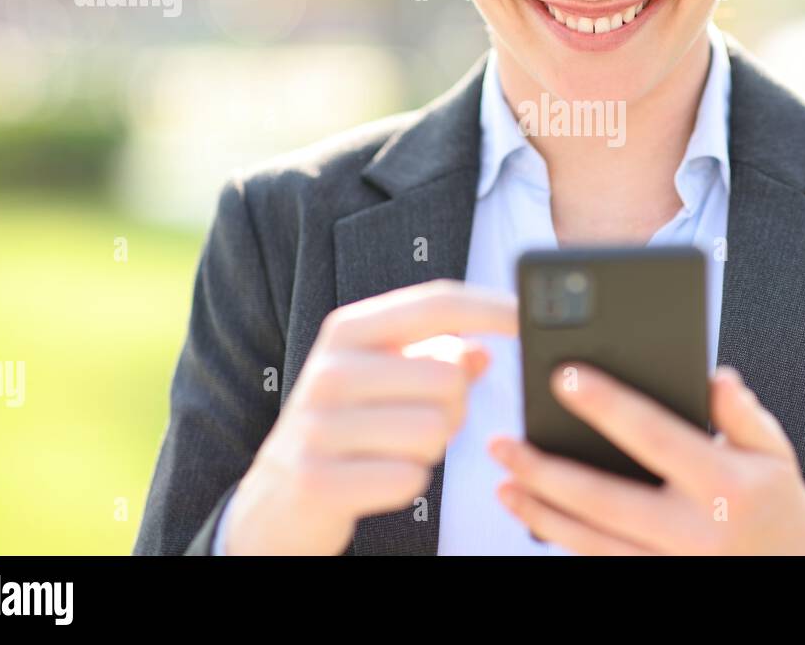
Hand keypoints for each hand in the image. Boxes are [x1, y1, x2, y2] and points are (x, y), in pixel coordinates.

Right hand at [224, 278, 516, 554]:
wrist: (274, 500)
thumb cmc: (345, 426)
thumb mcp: (381, 375)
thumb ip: (435, 354)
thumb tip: (483, 348)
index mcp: (347, 330)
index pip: (436, 304)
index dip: (491, 308)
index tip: (530, 317)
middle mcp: (329, 370)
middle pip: (449, 379)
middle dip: (453, 408)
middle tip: (418, 419)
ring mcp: (318, 425)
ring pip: (435, 432)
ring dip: (429, 449)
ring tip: (391, 449)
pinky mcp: (318, 479)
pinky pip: (410, 479)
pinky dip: (407, 483)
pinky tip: (376, 478)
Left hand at [489, 363, 804, 554]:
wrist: (798, 569)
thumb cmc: (778, 500)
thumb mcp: (775, 450)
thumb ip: (743, 412)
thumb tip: (715, 377)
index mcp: (722, 484)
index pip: (654, 435)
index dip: (608, 405)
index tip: (566, 375)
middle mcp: (692, 530)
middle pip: (603, 500)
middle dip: (545, 471)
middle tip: (502, 443)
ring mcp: (672, 563)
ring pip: (591, 541)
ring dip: (540, 513)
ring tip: (503, 483)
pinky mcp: (658, 582)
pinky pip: (601, 561)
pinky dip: (564, 540)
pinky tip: (536, 517)